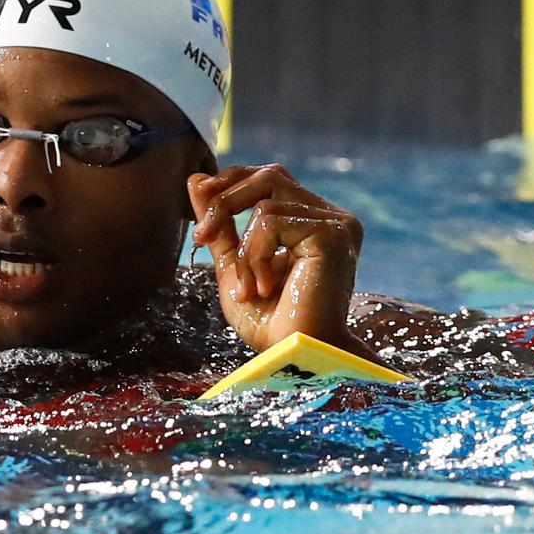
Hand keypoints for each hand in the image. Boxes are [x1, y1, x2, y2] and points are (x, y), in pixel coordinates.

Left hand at [187, 165, 364, 353]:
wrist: (293, 358)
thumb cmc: (270, 324)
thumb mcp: (234, 266)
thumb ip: (220, 225)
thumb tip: (196, 180)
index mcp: (312, 223)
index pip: (270, 180)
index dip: (231, 184)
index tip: (199, 209)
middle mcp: (331, 218)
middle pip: (269, 175)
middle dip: (225, 201)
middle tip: (201, 237)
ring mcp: (337, 224)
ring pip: (265, 202)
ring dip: (244, 250)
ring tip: (249, 288)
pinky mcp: (333, 234)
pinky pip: (272, 220)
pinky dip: (255, 255)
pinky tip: (265, 287)